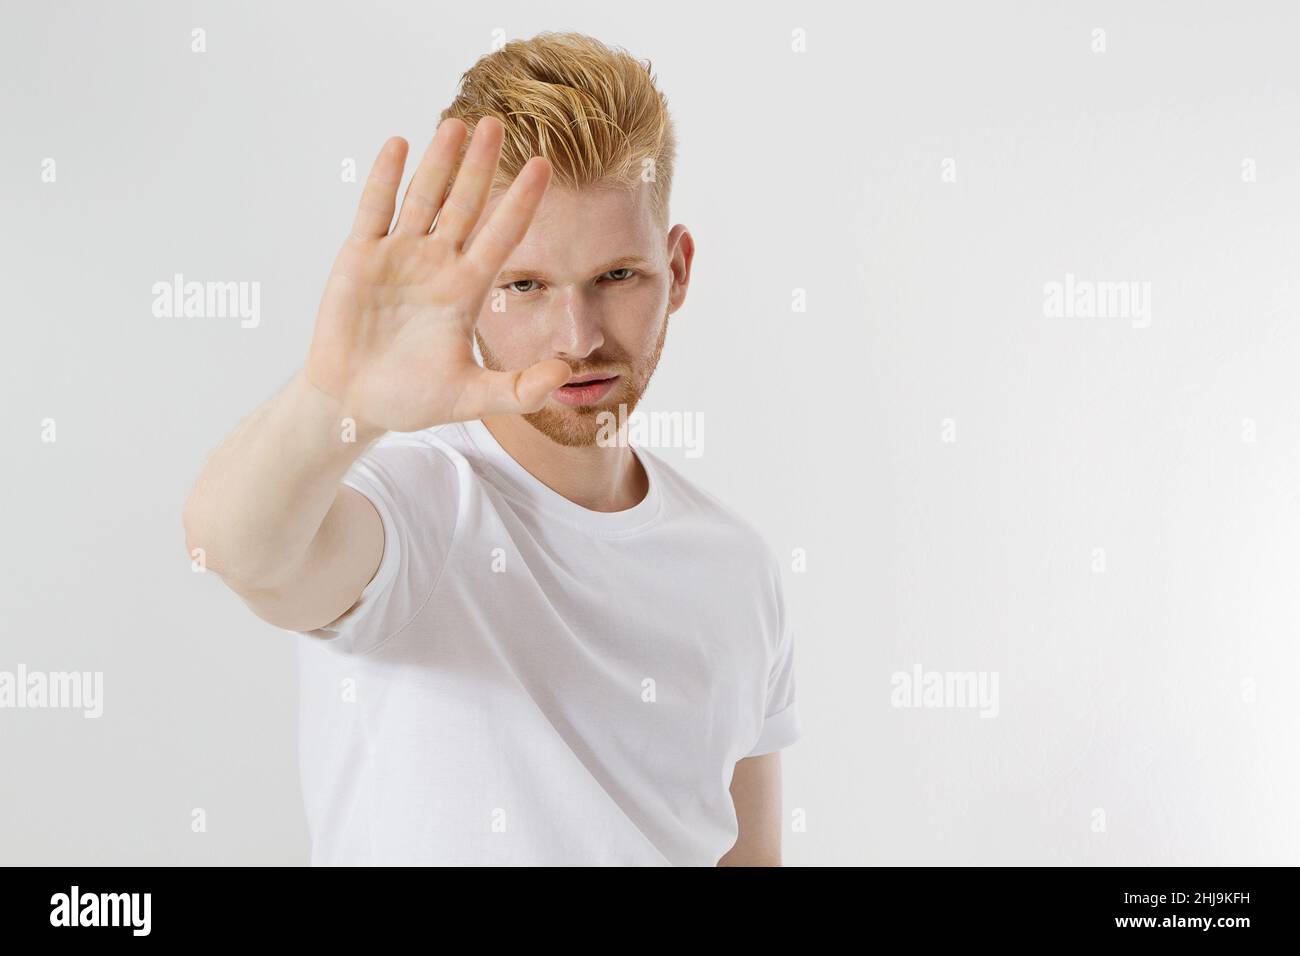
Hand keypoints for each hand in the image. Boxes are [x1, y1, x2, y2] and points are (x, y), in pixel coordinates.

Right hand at [305, 117, 570, 432]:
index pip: (502, 236)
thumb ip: (520, 390)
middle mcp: (437, 264)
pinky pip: (376, 210)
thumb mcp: (473, 399)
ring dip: (439, 161)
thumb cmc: (411, 399)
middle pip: (465, 205)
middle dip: (482, 166)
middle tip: (500, 124)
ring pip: (424, 198)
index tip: (546, 166)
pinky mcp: (360, 258)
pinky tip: (400, 144)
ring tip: (458, 123)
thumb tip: (567, 375)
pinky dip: (386, 178)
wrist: (354, 403)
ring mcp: (399, 256)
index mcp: (466, 290)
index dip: (522, 202)